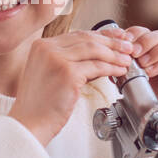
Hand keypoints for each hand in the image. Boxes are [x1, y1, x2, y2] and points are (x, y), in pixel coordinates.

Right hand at [9, 27, 136, 144]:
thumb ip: (68, 60)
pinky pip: (96, 67)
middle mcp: (47, 48)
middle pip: (87, 39)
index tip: (116, 37)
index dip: (100, 35)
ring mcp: (57, 59)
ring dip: (115, 54)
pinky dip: (111, 68)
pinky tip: (119, 71)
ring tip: (127, 59)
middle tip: (128, 46)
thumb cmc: (39, 104)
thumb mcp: (49, 73)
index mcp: (41, 45)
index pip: (77, 34)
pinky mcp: (67, 73)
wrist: (29, 123)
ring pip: (94, 50)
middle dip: (112, 42)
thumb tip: (98, 54)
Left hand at [121, 25, 157, 138]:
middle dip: (145, 40)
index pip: (148, 32)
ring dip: (157, 51)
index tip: (123, 42)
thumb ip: (129, 73)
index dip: (135, 34)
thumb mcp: (140, 83)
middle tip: (133, 52)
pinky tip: (151, 72)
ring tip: (143, 62)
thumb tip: (112, 67)